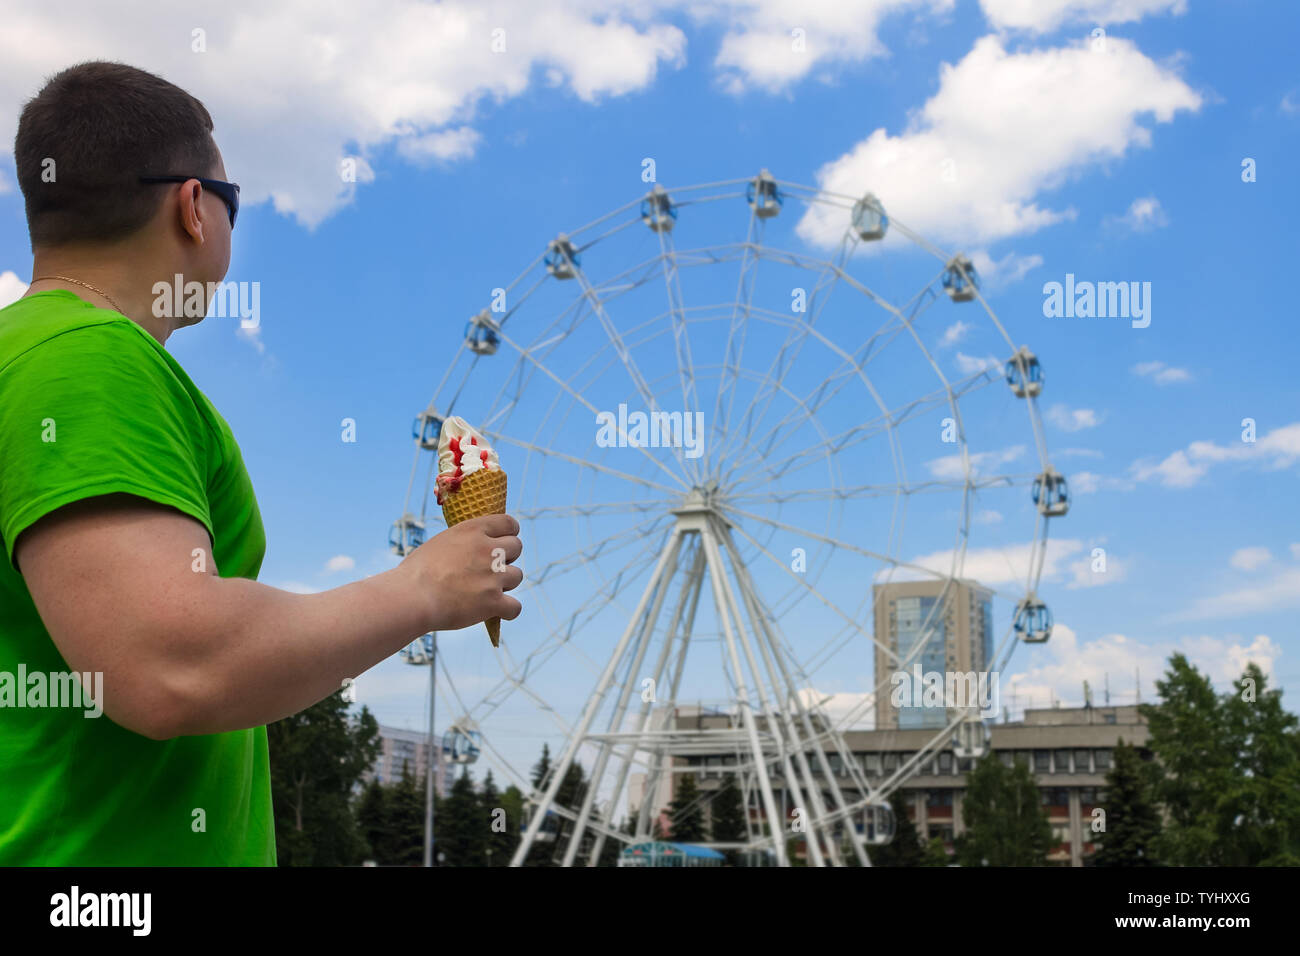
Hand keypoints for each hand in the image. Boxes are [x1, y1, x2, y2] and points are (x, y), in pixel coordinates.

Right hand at [401, 513, 522, 631]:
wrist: (411, 597)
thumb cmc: (415, 572)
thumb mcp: (440, 543)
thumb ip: (463, 543)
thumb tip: (472, 548)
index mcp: (472, 530)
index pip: (509, 523)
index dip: (509, 533)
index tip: (503, 542)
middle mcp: (487, 549)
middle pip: (517, 547)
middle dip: (506, 558)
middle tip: (490, 569)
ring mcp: (493, 576)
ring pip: (517, 576)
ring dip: (505, 584)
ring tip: (486, 591)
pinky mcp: (493, 601)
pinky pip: (515, 607)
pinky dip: (508, 611)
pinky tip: (498, 612)